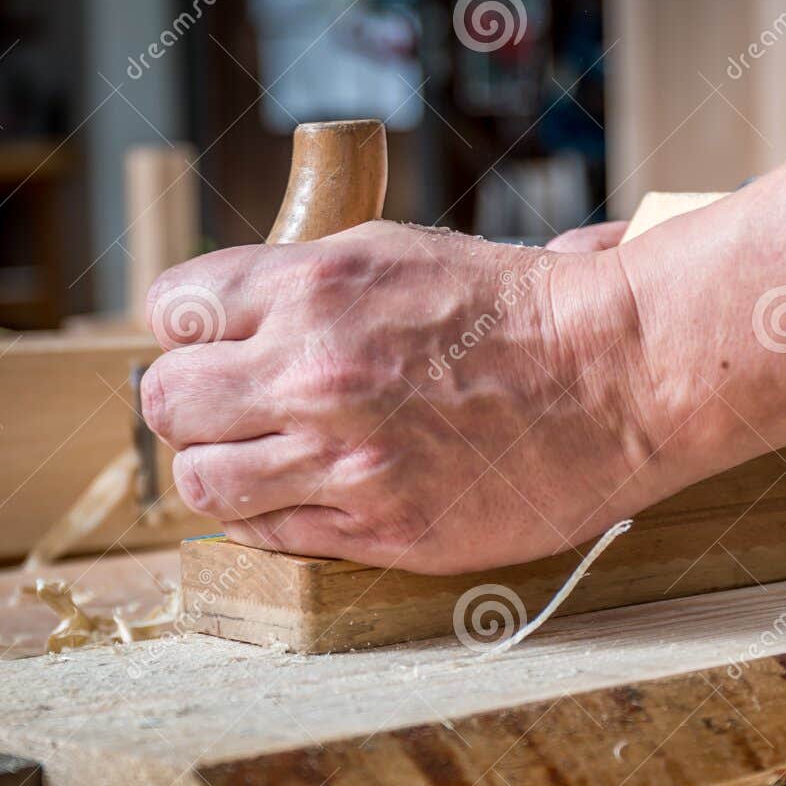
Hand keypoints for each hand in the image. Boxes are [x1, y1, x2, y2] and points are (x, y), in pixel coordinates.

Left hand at [141, 221, 677, 574]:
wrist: (617, 376)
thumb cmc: (519, 311)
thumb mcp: (398, 252)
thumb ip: (304, 283)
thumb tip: (228, 317)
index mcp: (315, 287)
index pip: (173, 310)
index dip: (192, 330)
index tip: (220, 345)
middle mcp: (313, 372)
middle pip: (168, 399)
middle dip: (194, 401)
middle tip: (235, 409)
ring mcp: (343, 458)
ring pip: (201, 479)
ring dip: (222, 467)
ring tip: (263, 461)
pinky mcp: (381, 527)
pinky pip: (268, 534)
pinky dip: (269, 518)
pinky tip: (305, 497)